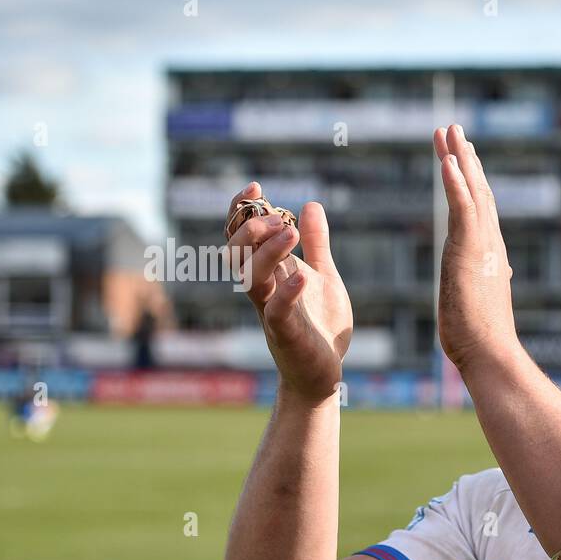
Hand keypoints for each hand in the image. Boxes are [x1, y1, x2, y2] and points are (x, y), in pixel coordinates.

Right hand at [226, 182, 352, 404]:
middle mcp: (263, 290)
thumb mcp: (324, 276)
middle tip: (279, 218)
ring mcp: (272, 312)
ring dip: (266, 252)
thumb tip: (311, 205)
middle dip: (251, 229)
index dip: (242, 211)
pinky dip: (286, 293)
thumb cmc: (320, 325)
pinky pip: (277, 313)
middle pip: (236, 253)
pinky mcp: (287, 335)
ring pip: (250, 278)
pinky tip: (301, 277)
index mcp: (269, 273)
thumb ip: (316, 244)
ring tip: (289, 233)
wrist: (323, 372)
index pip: (242, 237)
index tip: (255, 187)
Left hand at [433, 124, 517, 369]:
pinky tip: (447, 161)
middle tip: (452, 129)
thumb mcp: (480, 300)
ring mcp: (482, 245)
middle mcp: (490, 242)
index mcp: (489, 253)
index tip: (461, 156)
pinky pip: (462, 209)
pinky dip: (456, 183)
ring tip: (448, 131)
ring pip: (471, 191)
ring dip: (459, 158)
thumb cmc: (481, 337)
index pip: (479, 208)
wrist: (490, 352)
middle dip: (464, 158)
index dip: (470, 179)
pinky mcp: (471, 251)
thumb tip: (498, 278)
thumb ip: (486, 282)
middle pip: (477, 190)